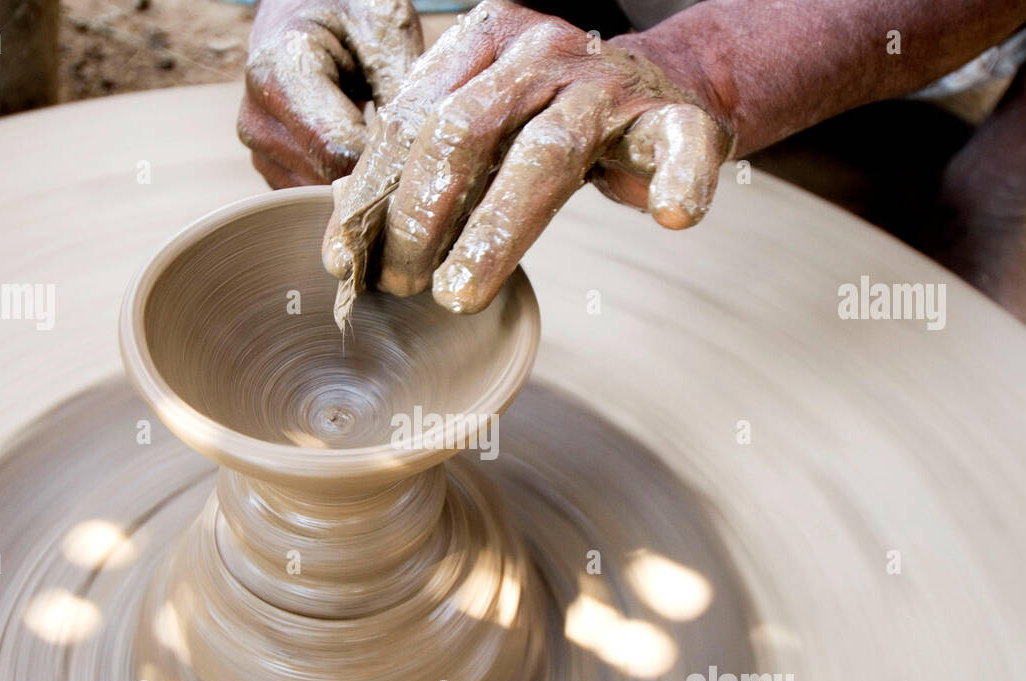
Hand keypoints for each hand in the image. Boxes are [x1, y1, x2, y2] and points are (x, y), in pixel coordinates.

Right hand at [238, 0, 423, 186]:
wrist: (308, 12)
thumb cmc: (351, 11)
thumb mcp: (386, 27)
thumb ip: (402, 87)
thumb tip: (422, 154)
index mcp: (278, 72)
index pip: (337, 150)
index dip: (386, 164)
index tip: (422, 158)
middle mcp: (257, 119)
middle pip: (328, 180)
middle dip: (376, 177)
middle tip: (414, 158)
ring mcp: (258, 151)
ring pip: (322, 198)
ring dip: (362, 188)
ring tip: (389, 152)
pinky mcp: (270, 171)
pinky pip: (315, 201)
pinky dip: (346, 192)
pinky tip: (367, 161)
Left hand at [321, 0, 731, 313]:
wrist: (661, 86)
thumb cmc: (550, 117)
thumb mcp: (483, 123)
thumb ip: (426, 161)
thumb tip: (351, 225)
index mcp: (483, 41)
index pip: (411, 118)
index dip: (372, 192)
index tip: (344, 258)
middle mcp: (542, 51)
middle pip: (465, 132)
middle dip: (420, 217)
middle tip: (401, 285)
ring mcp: (609, 84)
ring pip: (546, 155)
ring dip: (495, 233)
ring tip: (460, 294)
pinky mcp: (677, 118)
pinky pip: (681, 148)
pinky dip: (679, 181)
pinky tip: (672, 216)